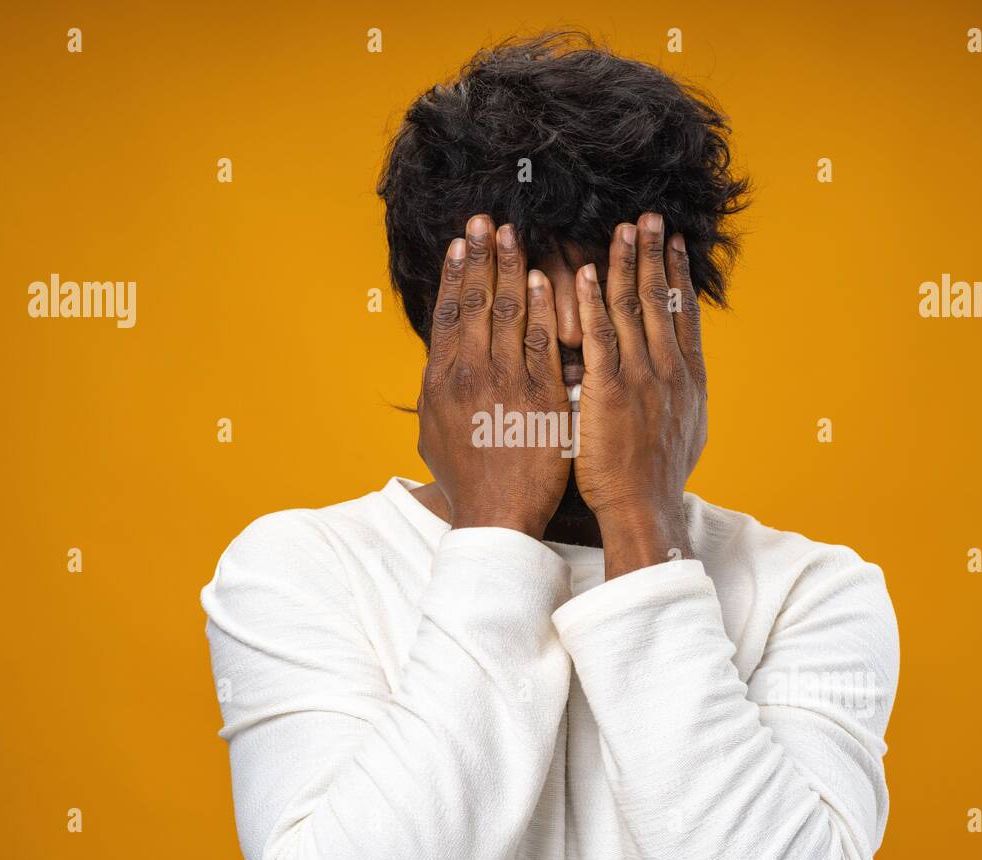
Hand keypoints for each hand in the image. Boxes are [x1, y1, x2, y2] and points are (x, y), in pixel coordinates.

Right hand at [417, 214, 571, 538]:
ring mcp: (506, 384)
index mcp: (441, 381)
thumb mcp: (434, 432)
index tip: (462, 242)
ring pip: (509, 314)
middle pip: (476, 303)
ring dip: (513, 269)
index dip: (456, 274)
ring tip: (516, 235)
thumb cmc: (466, 478)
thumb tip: (437, 360)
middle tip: (488, 221)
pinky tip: (547, 279)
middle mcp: (469, 375)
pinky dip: (542, 309)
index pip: (449, 314)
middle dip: (482, 257)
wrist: (497, 516)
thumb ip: (437, 391)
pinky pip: (542, 343)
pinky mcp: (542, 398)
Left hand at [573, 213, 707, 577]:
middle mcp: (670, 369)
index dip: (678, 274)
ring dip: (628, 263)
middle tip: (649, 217)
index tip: (673, 243)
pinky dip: (595, 300)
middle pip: (662, 298)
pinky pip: (601, 334)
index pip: (684, 312)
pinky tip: (589, 272)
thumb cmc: (659, 478)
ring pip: (634, 307)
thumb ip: (681, 398)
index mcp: (689, 377)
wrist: (645, 507)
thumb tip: (683, 380)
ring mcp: (641, 376)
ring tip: (624, 229)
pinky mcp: (610, 389)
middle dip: (655, 254)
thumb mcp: (686, 431)